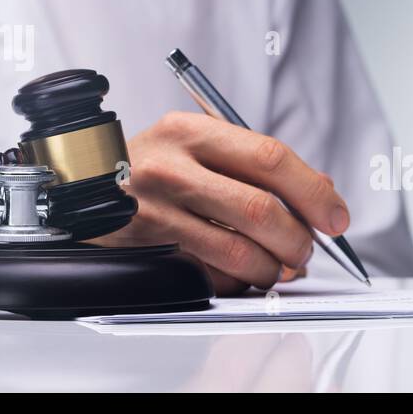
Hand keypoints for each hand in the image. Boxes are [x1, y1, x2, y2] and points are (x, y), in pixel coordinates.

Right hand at [92, 111, 349, 294]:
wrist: (77, 190)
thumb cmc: (150, 166)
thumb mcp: (197, 145)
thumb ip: (257, 162)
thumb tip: (323, 191)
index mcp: (190, 131)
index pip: (271, 159)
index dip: (313, 192)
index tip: (335, 216)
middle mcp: (170, 167)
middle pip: (261, 210)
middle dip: (298, 240)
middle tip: (307, 250)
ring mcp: (154, 211)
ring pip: (239, 251)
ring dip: (273, 268)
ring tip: (278, 267)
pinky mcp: (146, 249)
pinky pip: (211, 275)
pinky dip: (239, 281)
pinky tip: (241, 274)